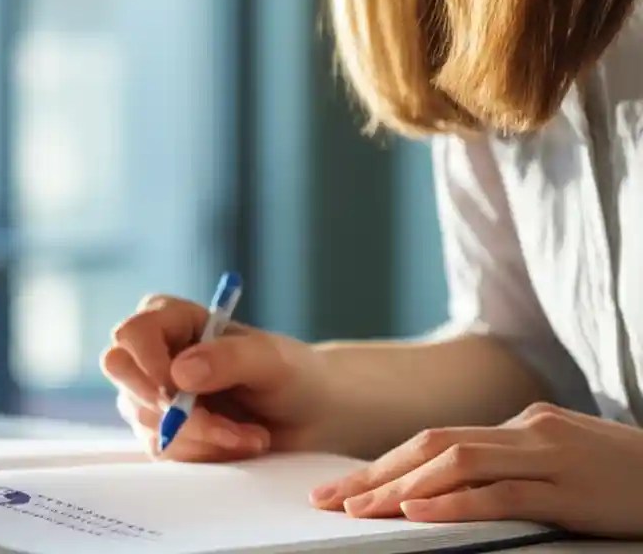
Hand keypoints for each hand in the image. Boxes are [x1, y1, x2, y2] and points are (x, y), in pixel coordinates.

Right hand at [100, 294, 334, 461]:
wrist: (309, 417)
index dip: (148, 364)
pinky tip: (239, 443)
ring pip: (147, 420)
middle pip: (121, 375)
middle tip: (221, 424)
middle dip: (171, 408)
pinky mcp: (163, 433)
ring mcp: (152, 396)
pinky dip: (207, 453)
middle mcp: (153, 354)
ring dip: (204, 436)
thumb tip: (180, 372)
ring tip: (252, 435)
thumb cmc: (292, 375)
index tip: (180, 391)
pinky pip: (165, 451)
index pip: (132, 334)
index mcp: (172, 319)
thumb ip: (229, 358)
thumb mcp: (272, 360)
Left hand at [311, 402, 642, 537]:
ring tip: (360, 509)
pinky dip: (455, 504)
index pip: (432, 441)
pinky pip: (501, 494)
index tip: (338, 490)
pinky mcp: (569, 491)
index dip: (381, 466)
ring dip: (401, 488)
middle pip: (431, 446)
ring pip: (457, 463)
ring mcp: (549, 457)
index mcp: (518, 425)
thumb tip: (441, 491)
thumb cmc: (622, 484)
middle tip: (327, 501)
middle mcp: (526, 431)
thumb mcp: (557, 469)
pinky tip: (418, 515)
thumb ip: (505, 471)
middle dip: (374, 474)